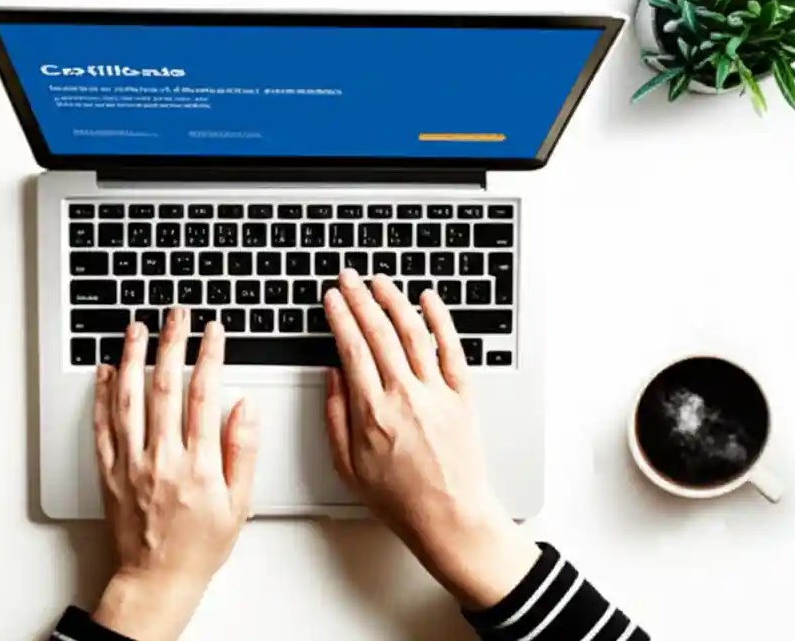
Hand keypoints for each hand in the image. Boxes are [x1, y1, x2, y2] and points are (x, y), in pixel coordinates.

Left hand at [90, 309, 258, 640]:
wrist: (157, 579)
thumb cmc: (200, 546)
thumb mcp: (240, 503)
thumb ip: (243, 450)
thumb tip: (245, 407)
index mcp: (199, 465)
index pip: (204, 395)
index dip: (210, 355)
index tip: (212, 330)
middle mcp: (162, 459)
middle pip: (165, 387)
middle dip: (171, 343)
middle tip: (175, 314)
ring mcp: (131, 464)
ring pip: (129, 399)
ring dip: (133, 357)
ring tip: (137, 328)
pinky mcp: (109, 472)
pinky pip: (102, 427)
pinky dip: (103, 395)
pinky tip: (106, 371)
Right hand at [322, 269, 538, 609]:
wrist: (450, 516)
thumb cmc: (400, 498)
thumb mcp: (347, 466)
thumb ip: (335, 417)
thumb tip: (332, 375)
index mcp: (372, 412)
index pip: (351, 348)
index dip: (339, 316)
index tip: (331, 298)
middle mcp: (404, 396)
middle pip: (378, 332)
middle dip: (359, 298)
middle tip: (348, 278)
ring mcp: (436, 393)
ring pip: (412, 332)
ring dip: (393, 300)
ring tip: (379, 282)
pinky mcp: (462, 396)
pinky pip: (451, 349)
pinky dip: (440, 319)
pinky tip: (428, 299)